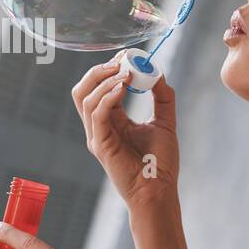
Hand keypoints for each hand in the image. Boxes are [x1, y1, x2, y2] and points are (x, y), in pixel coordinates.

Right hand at [71, 52, 179, 209]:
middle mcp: (99, 126)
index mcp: (111, 120)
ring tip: (125, 74)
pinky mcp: (101, 146)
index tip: (128, 56)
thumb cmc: (161, 163)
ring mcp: (97, 136)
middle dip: (99, 70)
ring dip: (104, 81)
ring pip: (84, 99)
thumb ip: (162, 97)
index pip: (99, 87)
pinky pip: (96, 115)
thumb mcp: (165, 122)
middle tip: (121, 61)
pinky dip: (107, 97)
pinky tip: (123, 88)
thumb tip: (158, 73)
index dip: (109, 68)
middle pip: (83, 89)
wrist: (160, 191)